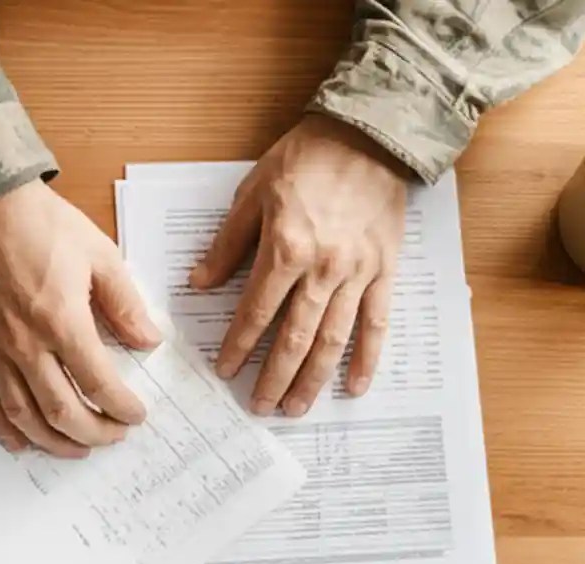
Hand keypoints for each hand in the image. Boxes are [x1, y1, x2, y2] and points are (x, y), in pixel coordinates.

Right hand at [0, 180, 160, 457]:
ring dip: (51, 440)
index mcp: (62, 320)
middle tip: (113, 436)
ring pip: (21, 414)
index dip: (121, 408)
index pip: (98, 382)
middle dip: (93, 433)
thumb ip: (126, 304)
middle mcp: (26, 342)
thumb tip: (149, 341)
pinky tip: (19, 440)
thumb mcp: (101, 256)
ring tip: (76, 448)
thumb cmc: (43, 224)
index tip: (136, 415)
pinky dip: (1, 425)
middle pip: (61, 410)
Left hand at [190, 114, 408, 416]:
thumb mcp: (253, 193)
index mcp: (285, 249)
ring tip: (295, 407)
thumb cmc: (306, 158)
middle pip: (294, 337)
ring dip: (313, 379)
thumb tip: (199, 284)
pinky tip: (354, 387)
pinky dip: (366, 359)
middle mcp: (323, 268)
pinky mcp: (384, 272)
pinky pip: (376, 324)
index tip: (225, 370)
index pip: (256, 312)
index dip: (239, 345)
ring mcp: (357, 273)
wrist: (368, 134)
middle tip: (259, 406)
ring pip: (333, 339)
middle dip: (273, 377)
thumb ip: (227, 244)